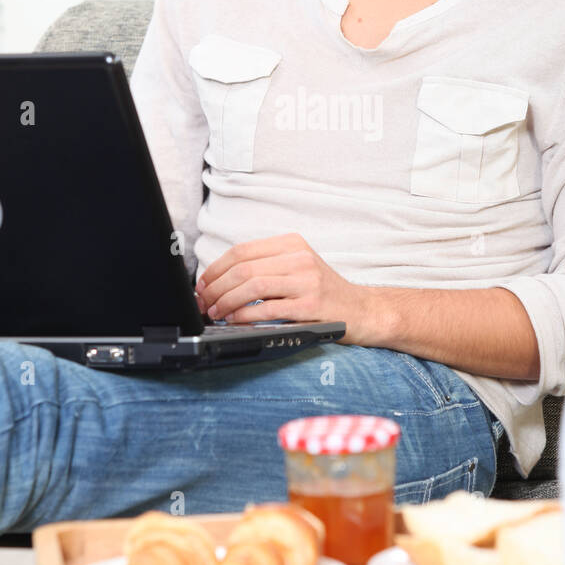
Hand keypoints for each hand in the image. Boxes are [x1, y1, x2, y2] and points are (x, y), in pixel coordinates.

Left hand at [194, 232, 377, 344]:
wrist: (362, 310)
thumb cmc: (324, 292)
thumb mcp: (297, 268)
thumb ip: (265, 267)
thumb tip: (219, 281)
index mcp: (292, 244)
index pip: (242, 251)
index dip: (215, 269)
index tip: (202, 284)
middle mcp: (299, 258)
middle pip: (243, 269)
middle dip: (215, 288)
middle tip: (204, 302)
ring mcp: (307, 281)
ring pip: (252, 286)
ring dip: (226, 302)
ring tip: (216, 313)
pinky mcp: (310, 306)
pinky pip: (267, 309)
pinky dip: (244, 316)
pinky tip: (235, 321)